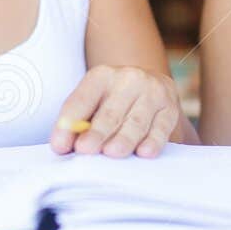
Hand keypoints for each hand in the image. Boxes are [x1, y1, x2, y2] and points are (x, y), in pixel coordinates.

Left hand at [50, 65, 182, 157]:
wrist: (149, 86)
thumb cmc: (112, 101)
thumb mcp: (92, 102)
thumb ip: (77, 122)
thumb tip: (63, 146)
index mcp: (101, 76)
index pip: (81, 101)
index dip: (69, 124)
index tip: (59, 146)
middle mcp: (129, 79)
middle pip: (109, 112)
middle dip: (97, 133)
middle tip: (85, 150)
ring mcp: (152, 93)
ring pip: (136, 122)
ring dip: (123, 139)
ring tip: (112, 153)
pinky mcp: (170, 109)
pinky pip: (161, 128)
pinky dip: (153, 141)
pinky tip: (144, 152)